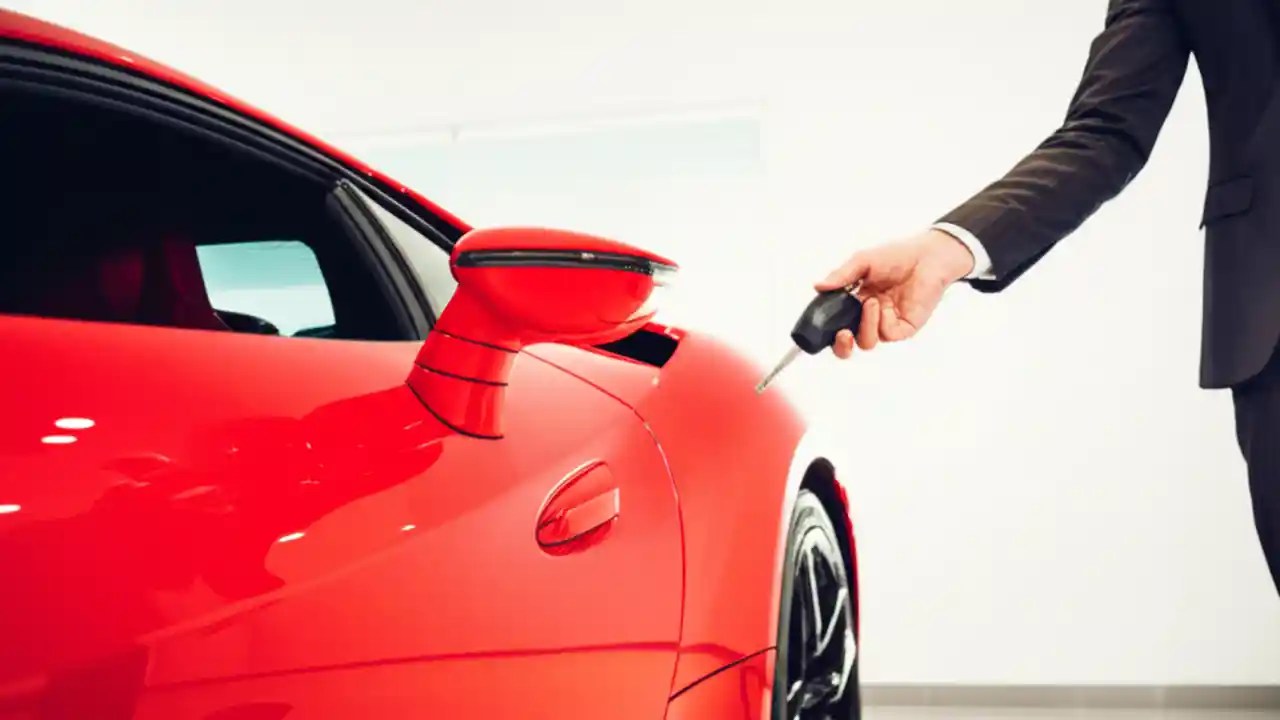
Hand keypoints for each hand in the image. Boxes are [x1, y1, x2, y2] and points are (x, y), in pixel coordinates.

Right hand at [815, 229, 975, 357]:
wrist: (927, 255)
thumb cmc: (897, 255)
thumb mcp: (862, 261)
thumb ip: (841, 275)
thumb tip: (817, 286)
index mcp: (854, 302)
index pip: (835, 324)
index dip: (826, 331)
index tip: (819, 327)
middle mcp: (868, 316)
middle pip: (848, 344)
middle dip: (841, 346)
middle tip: (842, 334)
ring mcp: (886, 323)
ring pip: (867, 342)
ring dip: (865, 325)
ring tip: (871, 302)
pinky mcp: (904, 327)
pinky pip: (887, 335)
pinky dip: (882, 323)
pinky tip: (886, 306)